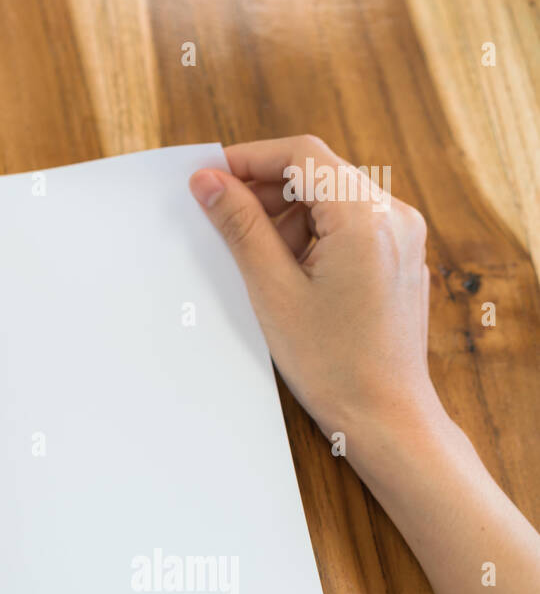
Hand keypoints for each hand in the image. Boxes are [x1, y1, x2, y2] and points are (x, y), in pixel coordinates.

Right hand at [191, 136, 539, 593]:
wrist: (395, 441)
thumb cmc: (336, 380)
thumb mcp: (270, 299)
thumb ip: (236, 232)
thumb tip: (202, 184)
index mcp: (364, 215)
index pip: (299, 152)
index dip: (244, 155)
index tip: (196, 174)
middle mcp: (390, 223)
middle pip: (315, 172)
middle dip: (255, 184)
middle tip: (200, 212)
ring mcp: (396, 252)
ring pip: (326, 205)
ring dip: (275, 215)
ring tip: (224, 248)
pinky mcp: (391, 279)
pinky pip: (338, 236)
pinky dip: (297, 240)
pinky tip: (263, 277)